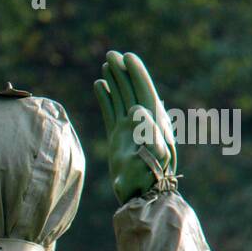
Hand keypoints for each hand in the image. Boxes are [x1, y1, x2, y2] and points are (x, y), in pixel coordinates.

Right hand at [93, 50, 177, 203]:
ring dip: (115, 80)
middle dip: (124, 72)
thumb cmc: (145, 179)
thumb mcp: (150, 158)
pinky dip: (106, 97)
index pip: (144, 92)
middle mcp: (142, 122)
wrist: (140, 196)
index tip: (127, 58)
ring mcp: (129, 128)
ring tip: (106, 64)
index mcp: (153, 124)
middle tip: (112, 54)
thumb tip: (137, 108)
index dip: (137, 74)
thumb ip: (147, 134)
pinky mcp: (118, 136)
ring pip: (121, 97)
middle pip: (132, 90)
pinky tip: (99, 84)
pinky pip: (111, 111)